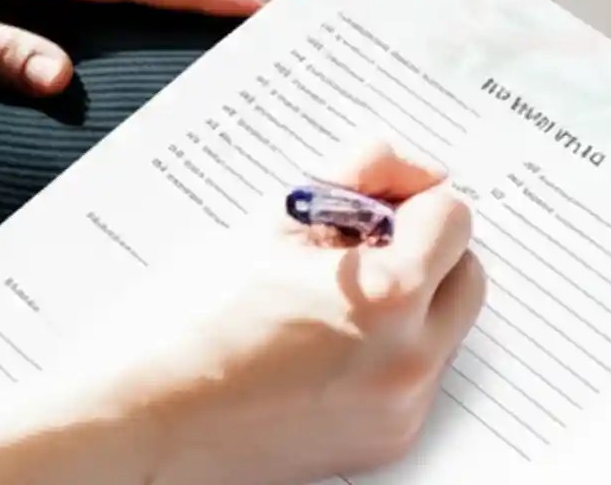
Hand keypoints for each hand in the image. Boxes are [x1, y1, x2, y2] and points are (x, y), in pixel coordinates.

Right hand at [81, 142, 487, 483]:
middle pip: (466, 273)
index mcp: (386, 298)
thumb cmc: (189, 325)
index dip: (410, 193)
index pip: (452, 216)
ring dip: (413, 298)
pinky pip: (418, 374)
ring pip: (446, 327)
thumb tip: (394, 170)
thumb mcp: (272, 226)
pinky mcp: (387, 440)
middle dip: (424, 247)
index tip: (374, 196)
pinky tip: (329, 341)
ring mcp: (402, 408)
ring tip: (335, 295)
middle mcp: (409, 360)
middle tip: (362, 241)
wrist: (145, 421)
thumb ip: (350, 183)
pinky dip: (392, 348)